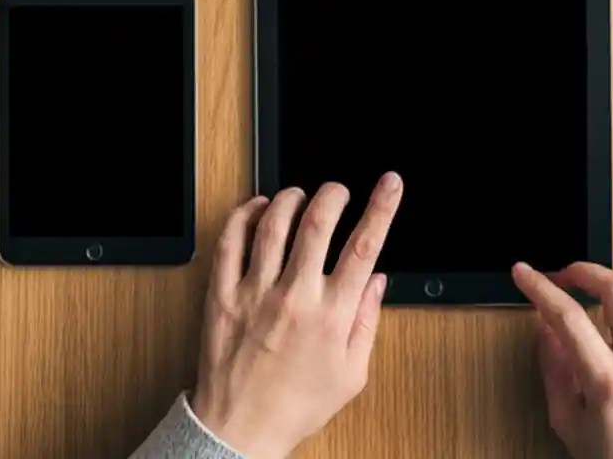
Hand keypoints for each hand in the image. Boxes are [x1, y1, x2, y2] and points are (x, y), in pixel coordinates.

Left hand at [191, 173, 402, 458]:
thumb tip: (377, 280)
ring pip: (273, 224)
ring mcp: (255, 293)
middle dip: (333, 194)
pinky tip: (256, 208)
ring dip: (290, 198)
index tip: (389, 185)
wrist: (241, 428)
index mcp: (332, 315)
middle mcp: (295, 297)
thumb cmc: (296, 405)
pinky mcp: (223, 296)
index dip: (382, 208)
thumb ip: (367, 321)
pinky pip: (229, 242)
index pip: (364, 246)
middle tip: (337, 190)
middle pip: (318, 223)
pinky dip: (244, 215)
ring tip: (299, 194)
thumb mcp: (352, 373)